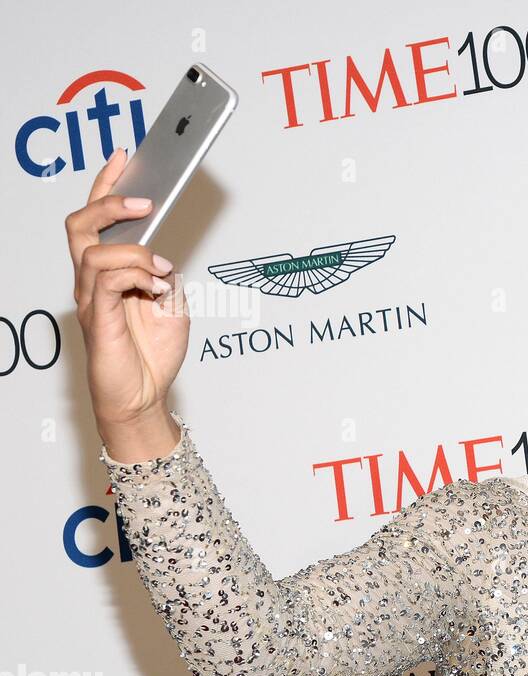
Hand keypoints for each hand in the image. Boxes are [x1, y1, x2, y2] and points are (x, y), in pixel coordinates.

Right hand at [65, 147, 189, 437]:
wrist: (143, 396)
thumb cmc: (152, 354)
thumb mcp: (172, 305)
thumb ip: (164, 276)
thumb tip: (162, 257)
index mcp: (110, 272)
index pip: (99, 219)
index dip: (107, 184)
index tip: (124, 154)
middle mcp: (93, 280)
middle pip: (81, 225)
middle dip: (110, 202)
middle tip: (147, 200)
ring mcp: (92, 297)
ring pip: (96, 251)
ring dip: (138, 254)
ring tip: (163, 272)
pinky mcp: (98, 317)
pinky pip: (107, 280)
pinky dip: (137, 275)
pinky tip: (157, 287)